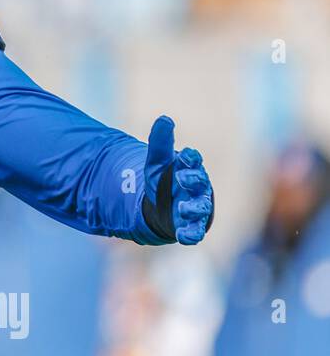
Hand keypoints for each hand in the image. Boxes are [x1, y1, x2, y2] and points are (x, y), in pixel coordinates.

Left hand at [142, 115, 213, 244]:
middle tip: (182, 178)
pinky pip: (194, 231)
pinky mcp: (191, 225)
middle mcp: (196, 187)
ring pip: (199, 207)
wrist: (162, 205)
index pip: (192, 160)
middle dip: (192, 180)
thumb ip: (160, 143)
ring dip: (193, 208)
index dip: (190, 158)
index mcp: (188, 168)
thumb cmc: (164, 179)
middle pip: (199, 183)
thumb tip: (164, 118)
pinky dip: (191, 234)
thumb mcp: (156, 161)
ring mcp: (195, 206)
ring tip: (183, 209)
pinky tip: (185, 236)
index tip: (184, 154)